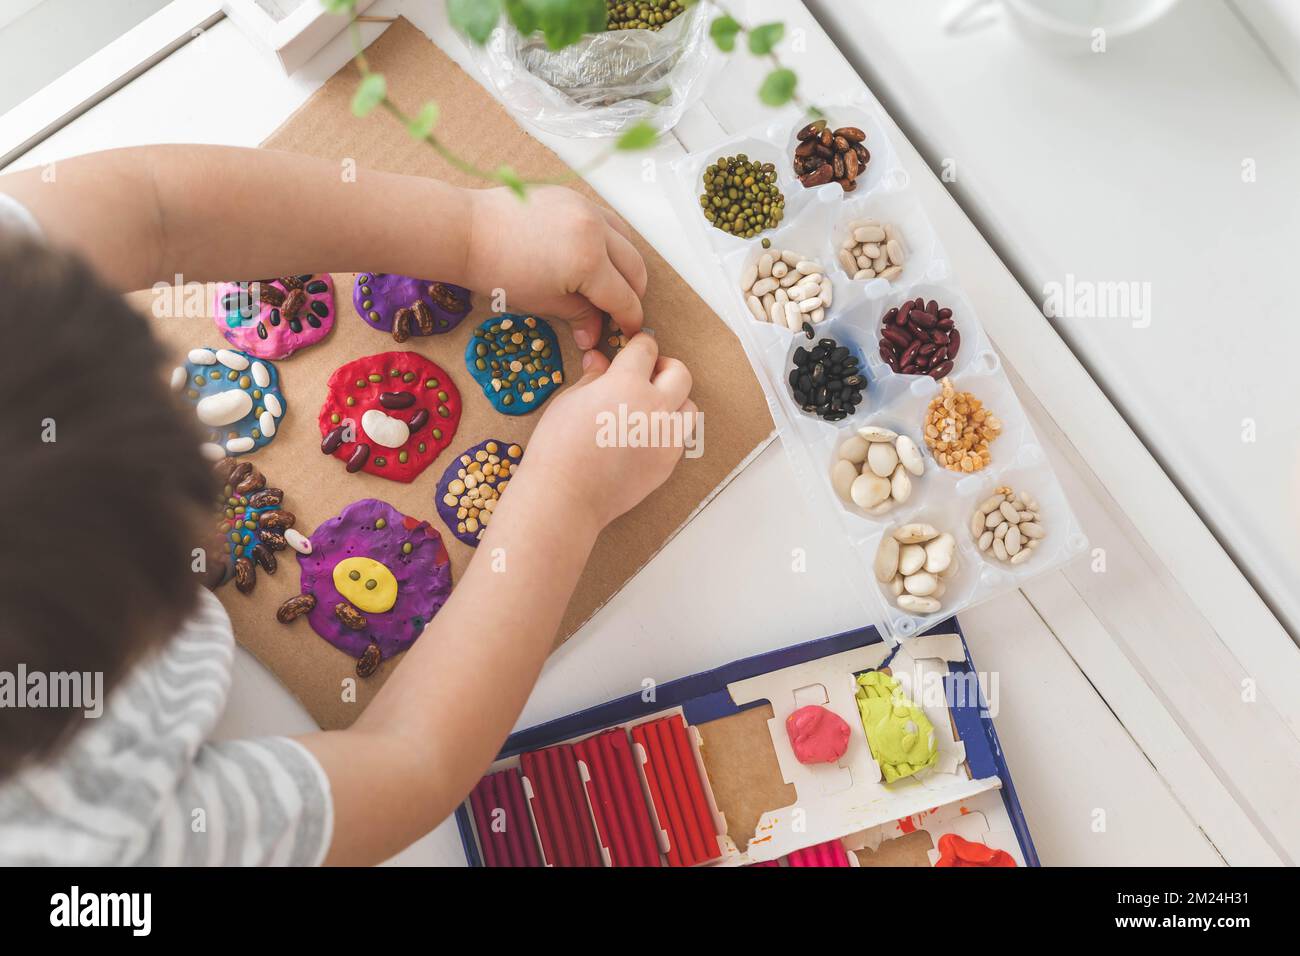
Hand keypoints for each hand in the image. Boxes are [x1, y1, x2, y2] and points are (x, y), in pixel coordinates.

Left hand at [465, 186, 647, 349]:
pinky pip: (606, 220)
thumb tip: (594, 334)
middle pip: (634, 268)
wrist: (467, 232)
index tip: (628, 331)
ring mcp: (586, 208)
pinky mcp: (573, 197)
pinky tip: (595, 256)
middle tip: (619, 312)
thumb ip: (578, 316)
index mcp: (589, 262)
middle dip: (632, 293)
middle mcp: (595, 230)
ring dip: (625, 265)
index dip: (629, 319)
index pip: (623, 297)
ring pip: (625, 240)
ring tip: (611, 284)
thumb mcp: (543, 302)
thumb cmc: (497, 271)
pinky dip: (609, 241)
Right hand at [517, 333, 695, 533]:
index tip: (633, 351)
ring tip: (651, 408)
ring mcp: (665, 438)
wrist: (565, 496)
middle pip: (680, 373)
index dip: (638, 346)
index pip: (646, 349)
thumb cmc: (558, 447)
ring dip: (675, 401)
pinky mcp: (666, 463)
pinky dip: (668, 431)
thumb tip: (599, 360)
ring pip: (689, 408)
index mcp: (627, 384)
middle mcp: (654, 407)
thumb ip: (593, 377)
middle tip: (648, 375)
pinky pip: (679, 438)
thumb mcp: (570, 400)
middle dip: (665, 368)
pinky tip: (645, 436)